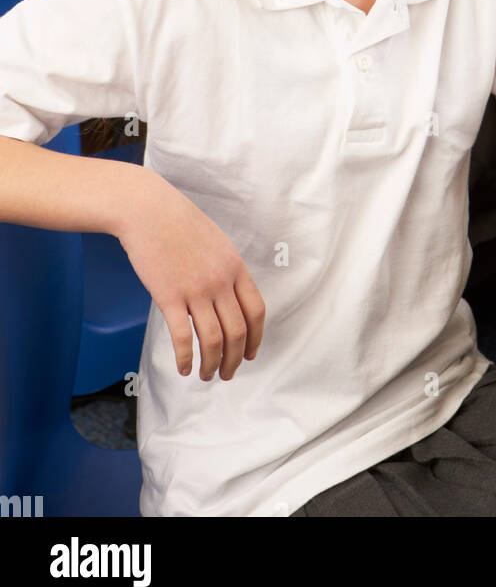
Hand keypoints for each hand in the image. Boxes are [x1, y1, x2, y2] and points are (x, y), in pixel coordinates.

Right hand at [116, 172, 265, 381]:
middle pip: (237, 331)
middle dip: (234, 359)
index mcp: (235, 267)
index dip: (255, 338)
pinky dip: (185, 358)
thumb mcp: (216, 242)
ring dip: (211, 364)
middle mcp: (220, 280)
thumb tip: (230, 297)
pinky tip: (184, 368)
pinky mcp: (169, 296)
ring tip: (207, 375)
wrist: (148, 210)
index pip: (256, 311)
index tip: (249, 354)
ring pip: (212, 339)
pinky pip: (182, 337)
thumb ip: (226, 270)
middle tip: (227, 373)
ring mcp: (195, 289)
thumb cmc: (179, 223)